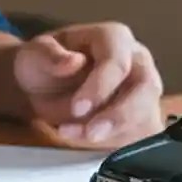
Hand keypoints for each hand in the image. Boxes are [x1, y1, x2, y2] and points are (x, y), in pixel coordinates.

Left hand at [13, 22, 163, 147]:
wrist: (44, 89)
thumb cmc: (42, 65)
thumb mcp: (33, 56)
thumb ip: (49, 56)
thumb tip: (74, 61)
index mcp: (114, 38)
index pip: (118, 61)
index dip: (101, 87)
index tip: (77, 108)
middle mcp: (138, 61)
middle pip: (146, 87)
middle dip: (119, 115)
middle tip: (91, 134)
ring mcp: (144, 90)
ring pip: (147, 114)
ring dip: (115, 133)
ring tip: (75, 136)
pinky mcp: (143, 117)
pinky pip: (143, 135)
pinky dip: (118, 144)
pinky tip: (89, 144)